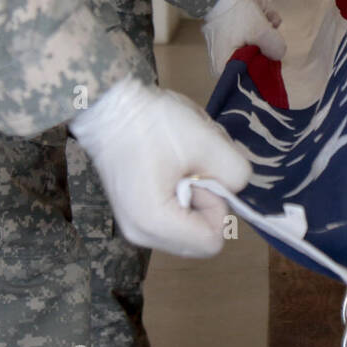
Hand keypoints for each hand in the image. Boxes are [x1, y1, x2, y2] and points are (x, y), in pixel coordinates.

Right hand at [69, 77, 250, 256]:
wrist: (110, 105)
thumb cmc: (154, 123)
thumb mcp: (207, 142)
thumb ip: (236, 173)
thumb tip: (235, 189)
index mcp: (155, 224)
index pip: (212, 240)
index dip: (217, 205)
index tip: (201, 173)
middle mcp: (141, 235)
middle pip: (200, 237)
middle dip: (207, 200)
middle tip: (191, 166)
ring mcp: (134, 227)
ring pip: (189, 226)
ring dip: (195, 194)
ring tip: (180, 162)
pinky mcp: (133, 214)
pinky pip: (173, 217)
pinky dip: (181, 194)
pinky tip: (170, 166)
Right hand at [201, 0, 285, 75]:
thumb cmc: (234, 11)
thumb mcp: (258, 32)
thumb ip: (274, 47)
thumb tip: (279, 53)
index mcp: (224, 64)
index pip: (248, 78)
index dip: (263, 70)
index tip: (274, 58)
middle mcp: (229, 54)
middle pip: (258, 58)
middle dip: (268, 44)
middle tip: (268, 31)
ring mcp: (237, 37)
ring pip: (263, 40)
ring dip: (268, 27)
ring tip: (263, 16)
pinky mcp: (244, 21)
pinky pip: (262, 25)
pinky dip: (266, 16)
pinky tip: (264, 9)